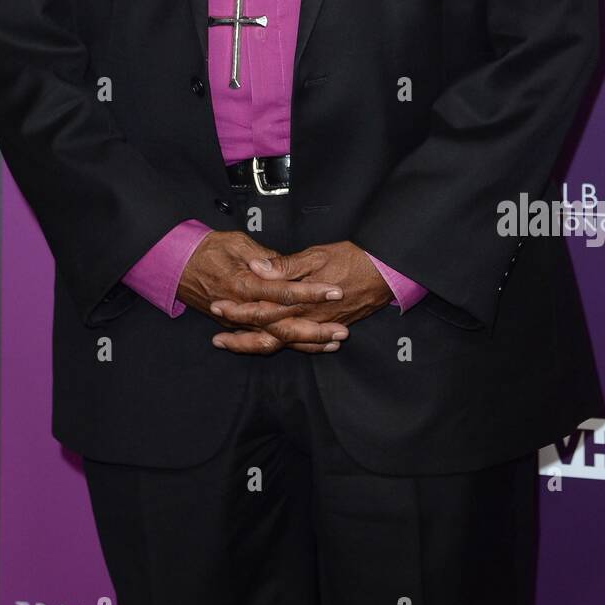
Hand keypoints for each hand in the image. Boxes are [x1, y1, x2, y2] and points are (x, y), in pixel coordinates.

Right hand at [178, 230, 350, 354]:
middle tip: (343, 330)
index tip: (335, 290)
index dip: (311, 292)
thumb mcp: (235, 242)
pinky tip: (310, 347)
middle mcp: (242, 308)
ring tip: (334, 343)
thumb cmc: (206, 248)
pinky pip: (264, 343)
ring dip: (306, 343)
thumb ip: (263, 256)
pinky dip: (288, 346)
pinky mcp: (236, 327)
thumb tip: (283, 266)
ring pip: (276, 339)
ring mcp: (238, 322)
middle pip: (284, 324)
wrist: (175, 264)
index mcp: (244, 284)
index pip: (283, 291)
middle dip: (315, 329)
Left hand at [208, 242, 393, 353]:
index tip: (217, 307)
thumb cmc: (353, 258)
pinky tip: (279, 348)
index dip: (237, 310)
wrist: (388, 273)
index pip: (261, 308)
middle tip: (217, 339)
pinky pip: (306, 345)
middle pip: (268, 332)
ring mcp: (319, 325)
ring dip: (258, 345)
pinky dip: (288, 349)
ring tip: (235, 347)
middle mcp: (307, 316)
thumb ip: (285, 265)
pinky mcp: (330, 326)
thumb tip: (257, 268)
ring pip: (284, 342)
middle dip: (241, 336)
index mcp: (299, 298)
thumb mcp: (317, 255)